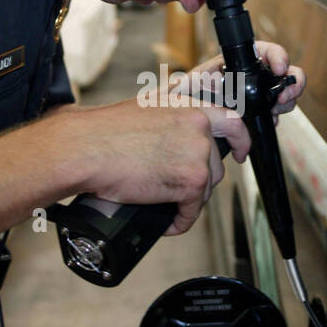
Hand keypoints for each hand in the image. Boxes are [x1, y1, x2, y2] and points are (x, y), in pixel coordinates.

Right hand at [58, 98, 249, 235]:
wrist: (87, 149)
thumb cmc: (103, 133)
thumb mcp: (145, 109)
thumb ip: (171, 117)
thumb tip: (179, 136)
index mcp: (189, 105)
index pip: (232, 121)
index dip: (240, 141)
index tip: (240, 153)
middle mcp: (199, 126)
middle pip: (216, 164)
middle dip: (199, 179)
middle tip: (179, 188)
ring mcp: (198, 153)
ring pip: (205, 188)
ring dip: (187, 199)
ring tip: (163, 202)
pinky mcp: (191, 181)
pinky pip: (192, 211)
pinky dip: (180, 221)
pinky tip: (166, 220)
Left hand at [181, 41, 306, 122]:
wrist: (188, 117)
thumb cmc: (188, 94)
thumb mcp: (194, 82)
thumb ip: (203, 78)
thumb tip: (214, 79)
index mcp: (241, 61)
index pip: (267, 51)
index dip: (279, 56)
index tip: (279, 69)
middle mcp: (254, 75)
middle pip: (285, 72)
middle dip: (293, 81)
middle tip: (284, 95)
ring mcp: (260, 93)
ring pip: (285, 92)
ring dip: (288, 100)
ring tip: (276, 109)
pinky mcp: (260, 111)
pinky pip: (277, 111)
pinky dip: (279, 116)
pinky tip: (270, 119)